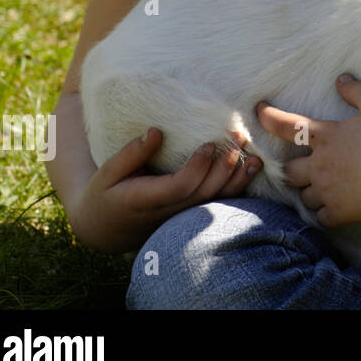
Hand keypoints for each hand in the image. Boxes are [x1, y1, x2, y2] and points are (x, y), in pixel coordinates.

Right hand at [71, 128, 259, 252]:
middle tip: (238, 138)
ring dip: (238, 178)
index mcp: (145, 200)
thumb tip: (156, 132)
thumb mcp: (107, 173)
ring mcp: (182, 217)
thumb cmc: (106, 194)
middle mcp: (168, 212)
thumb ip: (131, 154)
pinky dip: (237, 187)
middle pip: (204, 194)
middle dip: (225, 167)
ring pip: (216, 201)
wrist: (107, 228)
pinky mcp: (191, 215)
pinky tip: (252, 168)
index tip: (208, 144)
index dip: (197, 167)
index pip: (179, 188)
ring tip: (254, 154)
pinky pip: (218, 203)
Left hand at [255, 75, 360, 228]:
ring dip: (310, 192)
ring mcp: (329, 191)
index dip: (269, 117)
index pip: (288, 126)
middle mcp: (321, 165)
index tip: (258, 111)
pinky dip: (324, 213)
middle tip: (304, 169)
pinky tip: (333, 209)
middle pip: (290, 172)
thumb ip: (356, 90)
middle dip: (293, 170)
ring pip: (304, 196)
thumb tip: (341, 80)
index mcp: (327, 137)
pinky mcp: (340, 212)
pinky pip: (320, 217)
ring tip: (323, 189)